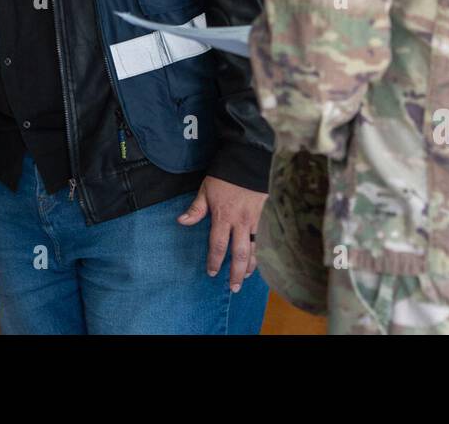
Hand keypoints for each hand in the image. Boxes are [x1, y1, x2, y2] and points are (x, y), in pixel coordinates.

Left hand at [179, 175, 266, 292]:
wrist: (248, 161)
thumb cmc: (225, 175)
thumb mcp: (206, 189)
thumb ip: (196, 209)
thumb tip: (181, 222)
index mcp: (223, 216)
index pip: (218, 245)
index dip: (215, 261)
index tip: (212, 272)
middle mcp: (240, 221)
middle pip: (239, 254)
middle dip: (236, 273)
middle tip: (234, 287)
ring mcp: (256, 220)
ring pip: (255, 249)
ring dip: (251, 266)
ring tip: (247, 278)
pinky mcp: (267, 216)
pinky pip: (265, 239)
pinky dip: (263, 252)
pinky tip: (261, 260)